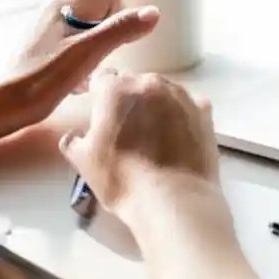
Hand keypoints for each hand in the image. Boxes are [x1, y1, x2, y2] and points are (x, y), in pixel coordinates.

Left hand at [6, 0, 159, 127]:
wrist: (4, 108)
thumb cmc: (42, 79)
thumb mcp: (87, 53)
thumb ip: (121, 30)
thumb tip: (153, 13)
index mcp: (63, 5)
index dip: (118, 24)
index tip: (109, 49)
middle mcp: (55, 13)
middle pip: (102, 18)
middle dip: (108, 43)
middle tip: (94, 65)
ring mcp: (48, 33)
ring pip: (91, 37)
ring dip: (96, 57)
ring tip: (83, 77)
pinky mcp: (44, 52)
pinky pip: (77, 51)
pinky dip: (82, 67)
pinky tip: (74, 84)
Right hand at [59, 72, 218, 216]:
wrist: (174, 200)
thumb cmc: (123, 180)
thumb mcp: (84, 162)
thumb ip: (74, 141)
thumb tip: (74, 136)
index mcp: (116, 90)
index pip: (102, 79)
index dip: (99, 94)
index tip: (99, 109)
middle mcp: (150, 83)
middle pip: (134, 82)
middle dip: (128, 98)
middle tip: (125, 125)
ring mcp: (181, 95)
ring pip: (163, 90)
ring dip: (156, 103)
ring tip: (154, 132)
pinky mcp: (204, 111)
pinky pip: (188, 104)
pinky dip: (181, 114)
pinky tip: (178, 135)